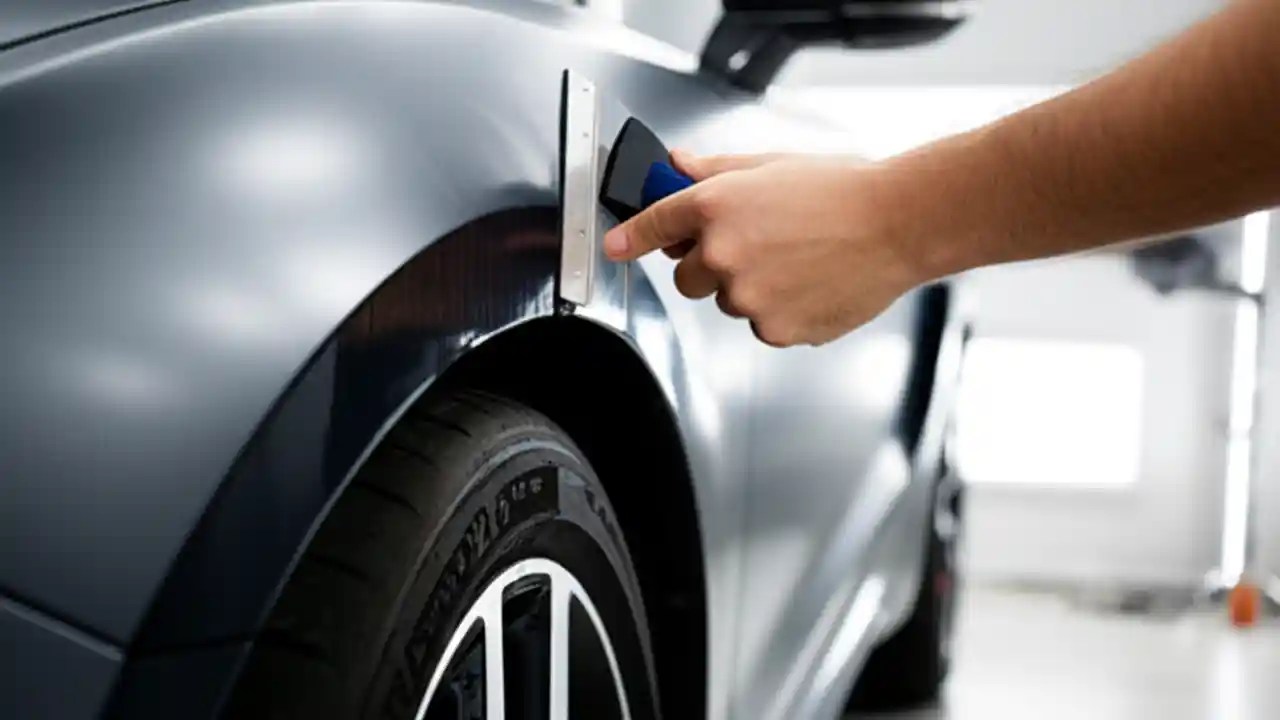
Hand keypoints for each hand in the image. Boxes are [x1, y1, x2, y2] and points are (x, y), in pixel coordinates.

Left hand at [603, 150, 927, 346]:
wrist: (897, 225)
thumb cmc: (843, 190)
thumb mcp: (770, 164)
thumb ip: (714, 170)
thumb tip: (677, 165)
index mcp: (715, 205)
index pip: (653, 225)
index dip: (629, 238)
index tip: (613, 248)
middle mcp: (721, 254)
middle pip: (686, 278)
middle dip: (708, 266)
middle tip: (755, 246)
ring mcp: (745, 296)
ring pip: (727, 302)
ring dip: (749, 288)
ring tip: (797, 260)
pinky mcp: (773, 329)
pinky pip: (760, 326)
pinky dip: (779, 311)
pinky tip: (810, 283)